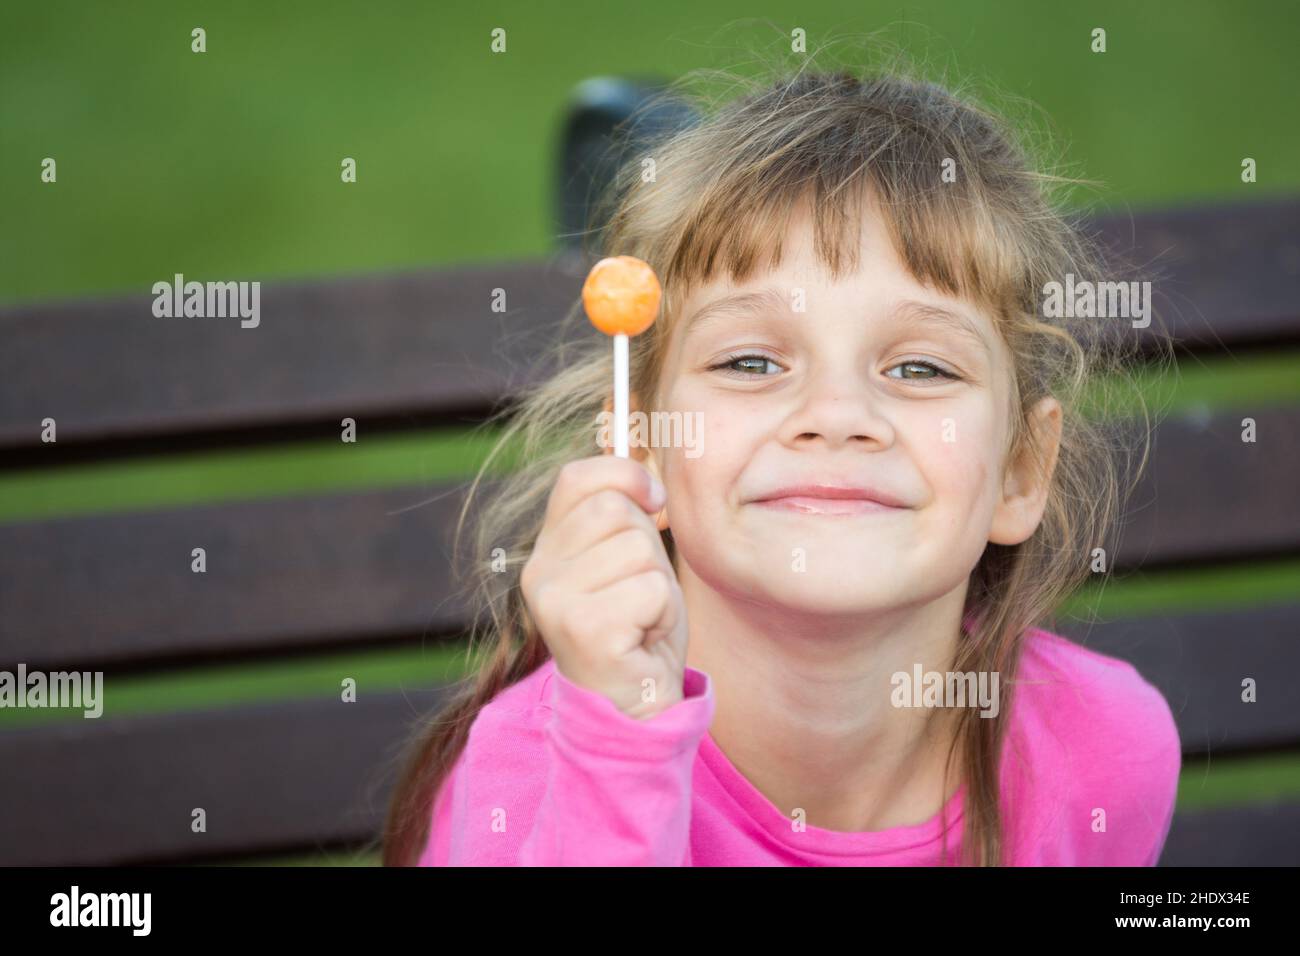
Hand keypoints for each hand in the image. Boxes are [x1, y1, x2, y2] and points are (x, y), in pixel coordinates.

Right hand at [520, 454, 687, 718]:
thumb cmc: (637, 631)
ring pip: (639, 549)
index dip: (624, 474)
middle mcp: (538, 573)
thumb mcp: (627, 561)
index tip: (652, 500)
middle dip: (648, 545)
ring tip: (642, 618)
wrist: (633, 708)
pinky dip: (663, 614)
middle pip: (615, 509)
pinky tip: (644, 638)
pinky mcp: (584, 630)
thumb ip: (622, 515)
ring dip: (659, 585)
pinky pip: (652, 589)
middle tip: (641, 590)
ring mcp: (556, 602)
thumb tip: (642, 458)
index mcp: (546, 551)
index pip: (577, 477)